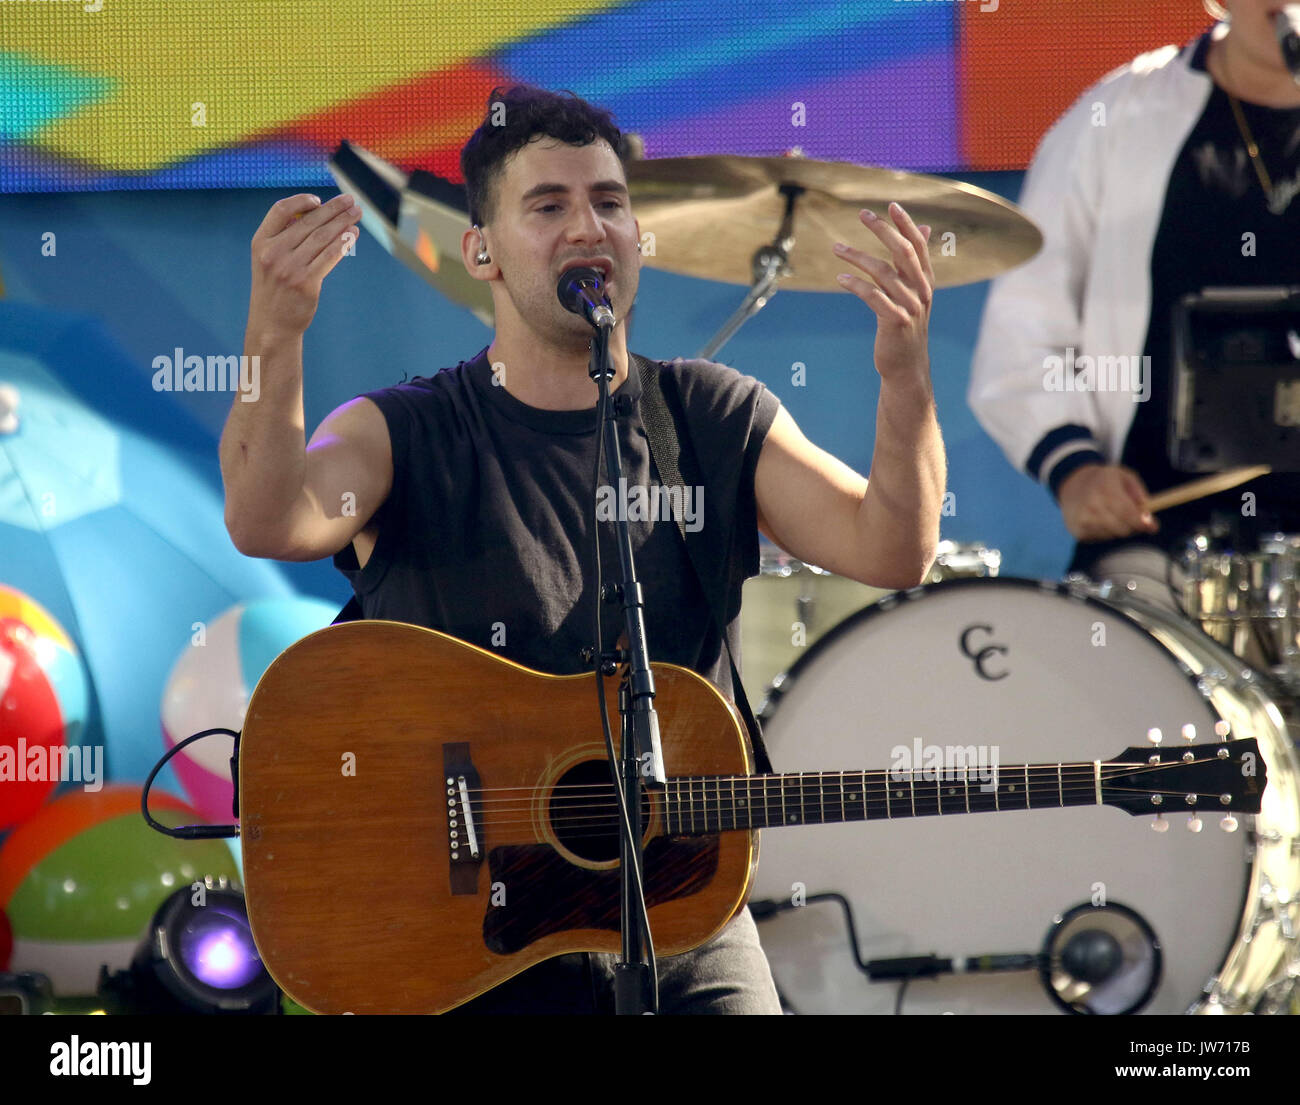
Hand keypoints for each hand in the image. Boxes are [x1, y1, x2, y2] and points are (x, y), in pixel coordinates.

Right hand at [247, 193, 362, 338]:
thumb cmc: (275, 289)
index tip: (319, 200)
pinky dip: (343, 243)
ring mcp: (289, 268)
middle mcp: (274, 252)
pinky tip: (353, 234)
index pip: (280, 210)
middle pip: (308, 222)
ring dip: (343, 222)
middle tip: (350, 200)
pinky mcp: (306, 283)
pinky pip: (329, 256)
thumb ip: (284, 238)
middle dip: (333, 209)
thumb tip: (315, 214)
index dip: (300, 201)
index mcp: (261, 242)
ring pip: (322, 237)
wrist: (272, 324)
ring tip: (357, 213)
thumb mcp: (268, 260)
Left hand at [833, 201, 933, 383]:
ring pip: (883, 272)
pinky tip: (840, 279)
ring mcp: (910, 306)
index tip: (890, 205)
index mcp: (926, 281)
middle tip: (862, 214)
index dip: (906, 224)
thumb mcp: (915, 293)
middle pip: (902, 252)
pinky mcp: (895, 321)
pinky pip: (873, 297)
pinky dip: (856, 285)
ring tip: (836, 248)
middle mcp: (921, 291)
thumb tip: (925, 228)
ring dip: (857, 257)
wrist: (907, 366)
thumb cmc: (905, 327)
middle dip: (882, 230)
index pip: (918, 245)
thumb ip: (916, 263)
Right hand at [1058, 463, 1158, 540]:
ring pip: (1113, 535)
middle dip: (1133, 526)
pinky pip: (1101, 538)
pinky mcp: (1077, 531)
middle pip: (1123, 528)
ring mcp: (1083, 519)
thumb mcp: (1125, 477)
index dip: (1143, 523)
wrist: (1072, 485)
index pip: (1128, 513)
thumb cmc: (1105, 481)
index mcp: (1105, 489)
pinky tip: (1099, 520)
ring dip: (1118, 528)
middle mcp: (1091, 505)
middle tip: (1132, 518)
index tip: (1153, 527)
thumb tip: (1148, 517)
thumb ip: (1139, 493)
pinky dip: (1105, 532)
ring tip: (1112, 515)